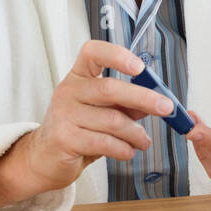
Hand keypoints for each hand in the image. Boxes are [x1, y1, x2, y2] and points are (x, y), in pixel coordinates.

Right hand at [0, 41, 175, 206]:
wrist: (44, 158)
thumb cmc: (76, 129)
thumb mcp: (101, 111)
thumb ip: (125, 104)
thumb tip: (155, 101)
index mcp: (78, 76)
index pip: (93, 53)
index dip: (118, 55)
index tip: (140, 67)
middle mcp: (69, 91)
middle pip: (110, 88)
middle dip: (144, 98)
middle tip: (166, 108)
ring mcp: (64, 114)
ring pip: (112, 120)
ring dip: (136, 133)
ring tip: (144, 141)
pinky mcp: (65, 138)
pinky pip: (104, 142)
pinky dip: (123, 148)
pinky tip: (128, 151)